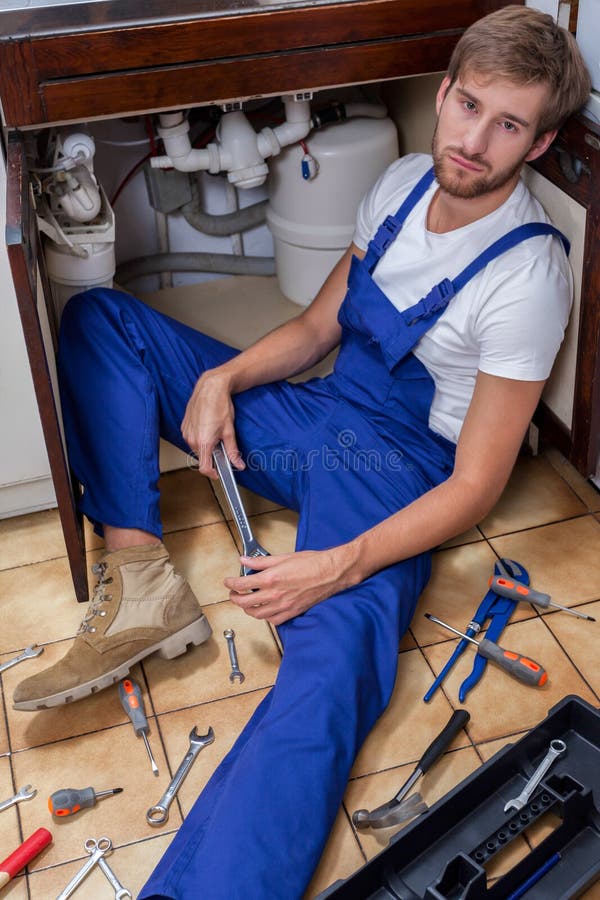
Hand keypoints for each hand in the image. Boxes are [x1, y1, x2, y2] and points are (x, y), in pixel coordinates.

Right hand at [181, 369, 244, 476]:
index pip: (205, 468)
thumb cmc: (219, 406)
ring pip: (196, 448)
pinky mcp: (184, 427)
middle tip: (222, 445)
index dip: (213, 474)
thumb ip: (233, 451)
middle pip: (201, 457)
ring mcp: (186, 433)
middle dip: (212, 455)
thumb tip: (238, 464)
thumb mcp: (229, 431)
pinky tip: (207, 427)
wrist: (210, 388)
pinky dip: (199, 438)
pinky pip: (191, 439)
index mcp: (203, 442)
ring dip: (205, 446)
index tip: (219, 474)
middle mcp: (191, 439)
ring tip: (215, 432)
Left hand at [224, 547, 357, 625]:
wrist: (331, 573)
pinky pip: (273, 620)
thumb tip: (245, 560)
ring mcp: (283, 606)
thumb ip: (261, 561)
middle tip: (233, 593)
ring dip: (248, 609)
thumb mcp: (283, 557)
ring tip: (246, 602)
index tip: (228, 582)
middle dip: (235, 598)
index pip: (242, 584)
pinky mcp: (292, 612)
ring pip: (257, 614)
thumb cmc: (312, 563)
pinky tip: (265, 610)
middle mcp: (275, 595)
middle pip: (246, 602)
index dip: (231, 583)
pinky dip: (265, 617)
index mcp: (271, 578)